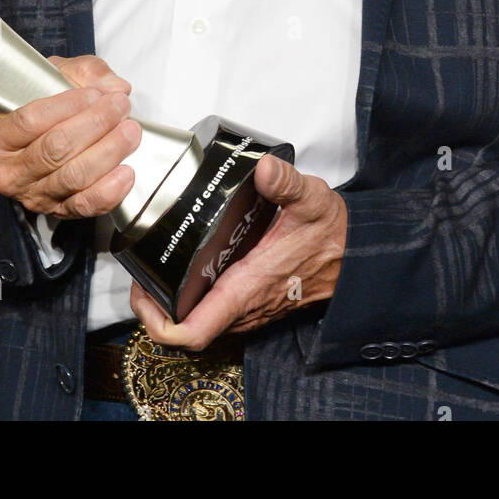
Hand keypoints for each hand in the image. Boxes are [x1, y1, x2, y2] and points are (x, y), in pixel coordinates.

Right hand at [0, 55, 140, 219]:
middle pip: (55, 149)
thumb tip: (114, 87)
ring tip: (130, 131)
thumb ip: (85, 73)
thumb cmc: (45, 104)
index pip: (30, 121)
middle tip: (120, 106)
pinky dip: (109, 190)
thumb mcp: (56, 75)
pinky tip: (126, 171)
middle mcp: (8, 173)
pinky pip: (84, 205)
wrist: (45, 136)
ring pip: (73, 177)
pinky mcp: (58, 212)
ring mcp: (32, 196)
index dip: (68, 106)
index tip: (95, 94)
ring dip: (109, 151)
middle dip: (96, 124)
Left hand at [129, 155, 347, 349]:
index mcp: (248, 287)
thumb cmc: (332, 231)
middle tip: (141, 273)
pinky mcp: (255, 304)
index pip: (193, 332)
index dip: (157, 322)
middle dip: (156, 309)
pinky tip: (191, 266)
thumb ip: (285, 182)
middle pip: (187, 330)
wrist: (356, 254)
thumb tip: (262, 167)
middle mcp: (245, 308)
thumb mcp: (311, 199)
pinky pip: (216, 315)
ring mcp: (250, 310)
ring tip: (158, 267)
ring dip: (174, 305)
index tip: (142, 291)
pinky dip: (194, 300)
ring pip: (201, 324)